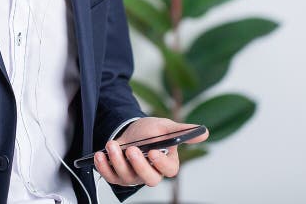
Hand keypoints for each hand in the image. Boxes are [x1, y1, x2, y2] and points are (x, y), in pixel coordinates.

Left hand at [93, 117, 208, 187]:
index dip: (161, 163)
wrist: (131, 130)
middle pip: (149, 179)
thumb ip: (182, 131)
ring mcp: (134, 176)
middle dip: (139, 165)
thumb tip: (205, 132)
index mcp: (167, 162)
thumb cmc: (151, 131)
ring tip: (111, 144)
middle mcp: (151, 173)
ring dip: (117, 161)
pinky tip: (100, 154)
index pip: (169, 170)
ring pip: (127, 177)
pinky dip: (103, 166)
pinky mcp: (118, 176)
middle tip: (131, 150)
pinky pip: (110, 176)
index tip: (153, 151)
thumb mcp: (165, 126)